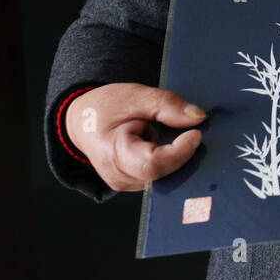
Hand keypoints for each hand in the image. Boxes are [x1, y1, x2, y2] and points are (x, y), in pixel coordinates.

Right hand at [65, 82, 205, 191]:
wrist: (82, 122)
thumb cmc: (104, 108)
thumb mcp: (135, 95)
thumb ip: (167, 105)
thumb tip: (197, 117)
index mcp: (113, 154)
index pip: (153, 164)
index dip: (180, 151)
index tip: (196, 133)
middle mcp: (120, 177)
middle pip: (163, 172)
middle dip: (181, 152)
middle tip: (187, 129)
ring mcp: (127, 184)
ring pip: (166, 175)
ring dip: (174, 155)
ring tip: (162, 132)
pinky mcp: (135, 183)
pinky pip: (161, 175)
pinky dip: (169, 159)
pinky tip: (164, 143)